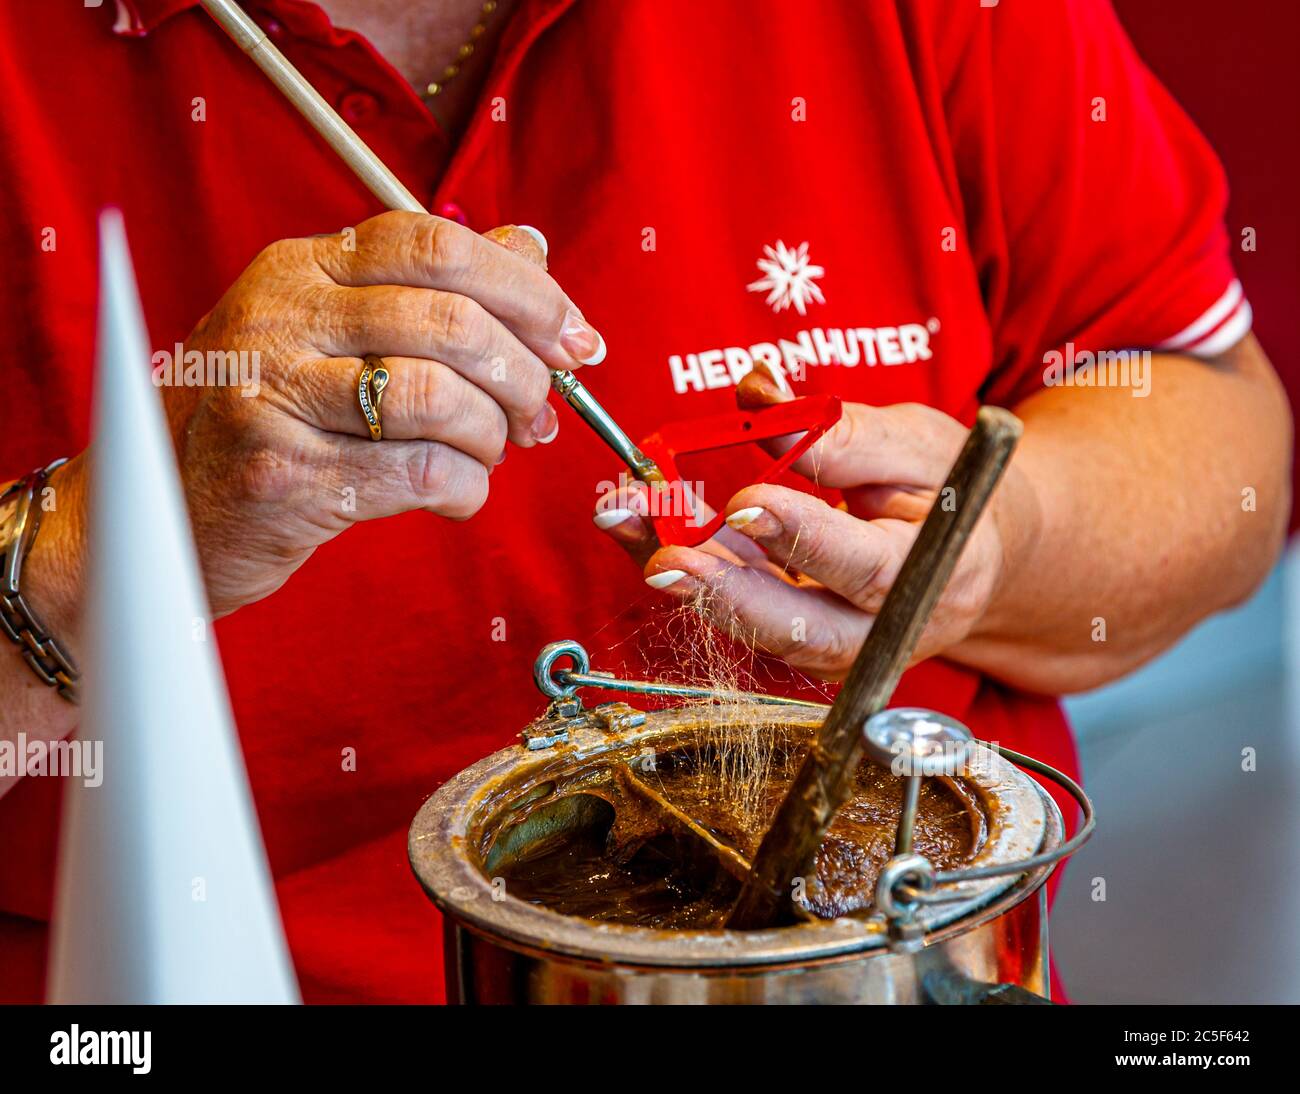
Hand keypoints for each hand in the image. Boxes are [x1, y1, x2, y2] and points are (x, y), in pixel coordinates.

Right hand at [164, 212, 604, 615]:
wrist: (163, 509)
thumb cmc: (270, 420)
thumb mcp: (337, 335)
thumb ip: (431, 291)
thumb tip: (532, 249)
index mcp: (303, 268)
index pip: (437, 246)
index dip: (526, 290)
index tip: (576, 339)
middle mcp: (282, 317)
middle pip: (450, 321)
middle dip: (524, 374)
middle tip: (541, 414)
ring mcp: (273, 393)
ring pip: (439, 398)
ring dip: (492, 437)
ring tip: (488, 455)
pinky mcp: (282, 473)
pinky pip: (420, 473)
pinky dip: (466, 489)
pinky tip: (458, 494)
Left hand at [594, 368, 1031, 680]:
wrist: (970, 553)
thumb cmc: (949, 489)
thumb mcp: (914, 442)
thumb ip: (840, 429)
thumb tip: (757, 394)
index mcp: (935, 572)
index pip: (863, 566)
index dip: (802, 536)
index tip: (744, 503)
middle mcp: (885, 629)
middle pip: (799, 628)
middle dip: (724, 591)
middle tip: (661, 556)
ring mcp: (838, 645)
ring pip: (755, 625)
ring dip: (686, 576)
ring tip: (628, 520)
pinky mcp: (797, 638)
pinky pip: (736, 608)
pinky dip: (687, 567)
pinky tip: (640, 524)